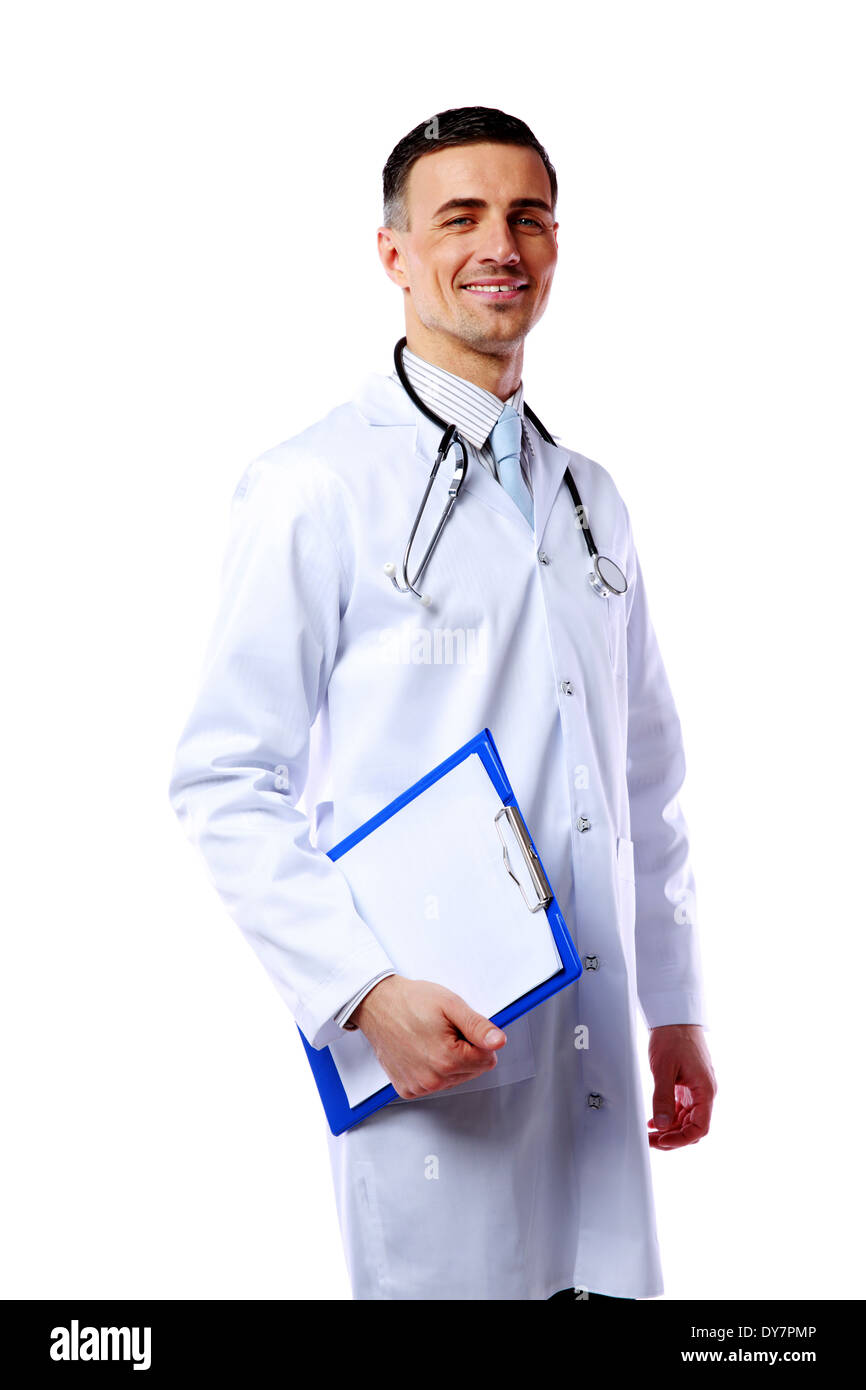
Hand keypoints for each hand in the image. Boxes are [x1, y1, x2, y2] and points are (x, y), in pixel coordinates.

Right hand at [350, 975, 506, 1099]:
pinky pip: (434, 1084)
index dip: (478, 1039)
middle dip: (465, 1050)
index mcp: (447, 1059)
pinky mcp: (407, 1088)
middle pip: (473, 1070)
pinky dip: (432, 1069)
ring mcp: (419, 1086)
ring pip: (455, 1078)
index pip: (488, 1059)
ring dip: (449, 1060)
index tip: (460, 1027)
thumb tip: (499, 1042)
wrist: (377, 1004)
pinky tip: (420, 1050)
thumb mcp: (450, 1005)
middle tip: (444, 1030)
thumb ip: (478, 1027)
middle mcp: (433, 1079)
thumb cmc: (410, 1002)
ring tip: (431, 1038)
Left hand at [647, 1023, 716, 1149]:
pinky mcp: (688, 1084)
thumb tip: (661, 1124)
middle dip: (673, 1137)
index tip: (662, 1141)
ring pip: (687, 1119)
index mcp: (705, 1090)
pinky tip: (655, 1120)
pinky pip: (681, 1108)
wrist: (674, 1017)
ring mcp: (696, 1089)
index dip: (681, 1139)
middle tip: (651, 1140)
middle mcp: (704, 1092)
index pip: (700, 1128)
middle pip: (693, 1127)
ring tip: (650, 1132)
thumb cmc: (673, 1037)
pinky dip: (669, 1116)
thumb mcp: (663, 1069)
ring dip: (670, 1128)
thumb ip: (662, 1098)